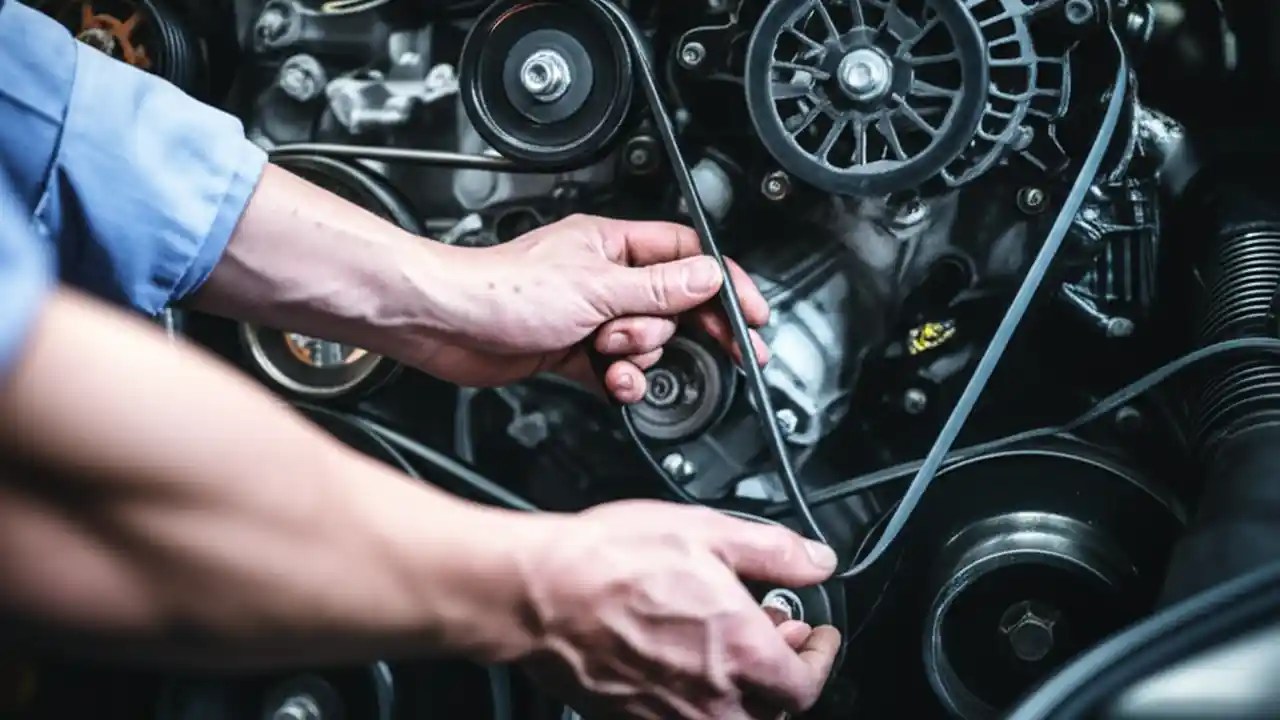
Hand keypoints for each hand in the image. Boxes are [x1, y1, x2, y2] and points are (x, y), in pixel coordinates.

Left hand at [416, 214, 770, 401]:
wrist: (445, 324)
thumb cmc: (501, 291)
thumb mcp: (596, 288)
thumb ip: (659, 289)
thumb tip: (708, 278)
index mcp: (613, 245)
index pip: (688, 257)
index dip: (724, 284)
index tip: (752, 315)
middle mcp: (604, 277)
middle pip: (674, 305)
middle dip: (691, 329)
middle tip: (734, 352)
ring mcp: (590, 315)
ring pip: (647, 343)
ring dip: (640, 356)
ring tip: (614, 354)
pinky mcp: (573, 350)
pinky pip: (617, 370)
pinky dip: (620, 380)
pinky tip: (611, 383)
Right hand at [512, 500, 841, 718]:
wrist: (540, 594)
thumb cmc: (612, 562)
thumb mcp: (707, 533)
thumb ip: (775, 552)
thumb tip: (817, 561)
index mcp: (742, 653)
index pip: (807, 686)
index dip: (821, 660)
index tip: (819, 638)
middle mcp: (713, 700)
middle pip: (774, 711)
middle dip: (784, 672)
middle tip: (779, 634)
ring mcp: (672, 717)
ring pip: (730, 719)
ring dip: (744, 688)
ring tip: (728, 646)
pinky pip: (684, 719)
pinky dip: (699, 696)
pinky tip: (684, 656)